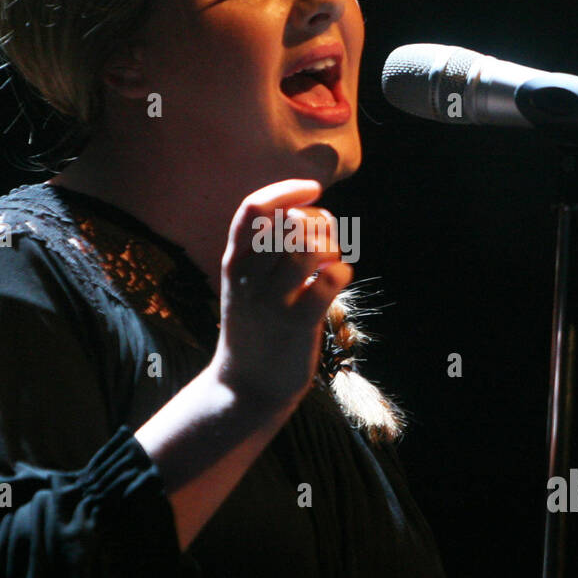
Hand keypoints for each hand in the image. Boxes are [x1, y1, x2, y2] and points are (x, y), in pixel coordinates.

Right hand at [211, 180, 352, 413]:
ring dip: (332, 248)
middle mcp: (249, 278)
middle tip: (325, 242)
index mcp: (235, 261)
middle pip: (288, 221)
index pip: (254, 208)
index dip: (287, 190)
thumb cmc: (257, 326)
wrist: (246, 386)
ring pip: (309, 247)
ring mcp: (272, 302)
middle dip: (319, 222)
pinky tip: (335, 283)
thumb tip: (308, 209)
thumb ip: (267, 247)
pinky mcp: (298, 324)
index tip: (314, 190)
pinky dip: (342, 273)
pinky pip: (330, 281)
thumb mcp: (247, 282)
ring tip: (330, 264)